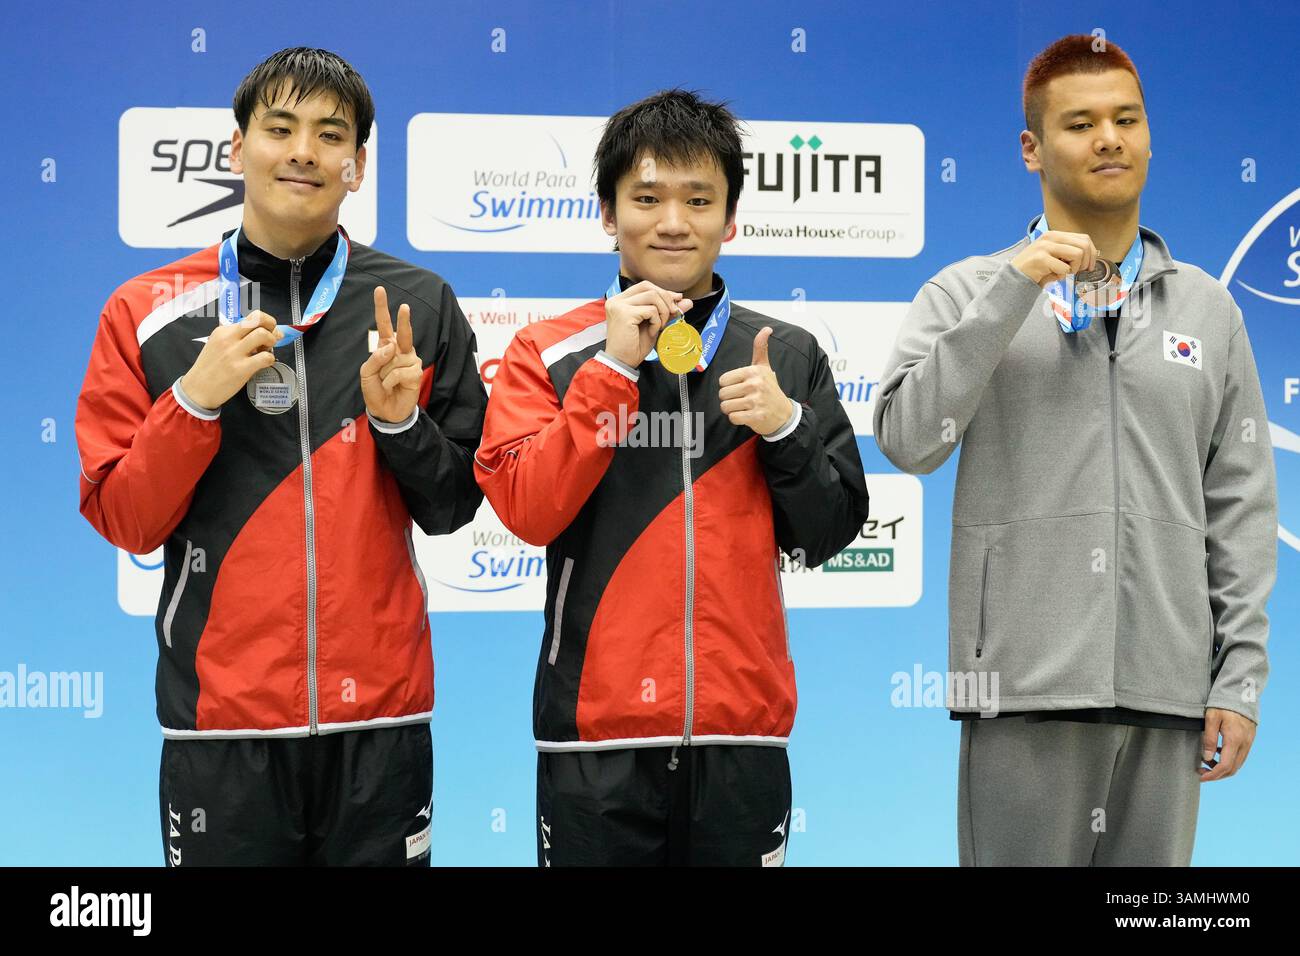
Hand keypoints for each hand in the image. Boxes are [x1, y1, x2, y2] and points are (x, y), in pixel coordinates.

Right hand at [179, 311, 282, 408]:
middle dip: (272, 326)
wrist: (198, 389)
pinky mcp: (241, 369)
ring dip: (271, 341)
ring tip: (267, 351)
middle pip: (258, 319)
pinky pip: (265, 357)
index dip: (265, 322)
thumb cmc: (210, 369)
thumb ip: (237, 338)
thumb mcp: (217, 346)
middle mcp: (228, 338)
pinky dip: (270, 359)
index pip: (251, 317)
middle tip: (273, 338)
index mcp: (223, 331)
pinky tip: (265, 363)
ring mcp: (234, 353)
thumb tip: (262, 334)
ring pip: (263, 334)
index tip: (268, 330)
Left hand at [360, 286, 422, 423]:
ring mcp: (410, 361)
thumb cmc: (375, 390)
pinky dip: (392, 381)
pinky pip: (400, 372)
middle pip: (403, 332)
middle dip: (404, 319)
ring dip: (385, 374)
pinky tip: (394, 387)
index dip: (382, 308)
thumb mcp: (366, 374)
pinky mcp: (416, 372)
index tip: (379, 290)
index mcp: (386, 347)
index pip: (384, 325)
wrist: (386, 411)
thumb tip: (391, 346)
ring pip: (395, 359)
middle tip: (405, 306)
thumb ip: (375, 358)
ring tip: (387, 383)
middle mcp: (400, 350)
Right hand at [604, 280, 692, 367]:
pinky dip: (657, 321)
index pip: (645, 286)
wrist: (622, 363)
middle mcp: (617, 300)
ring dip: (663, 311)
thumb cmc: (634, 346)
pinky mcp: (624, 314)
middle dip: (666, 299)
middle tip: (673, 314)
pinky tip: (652, 332)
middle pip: (649, 287)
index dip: (663, 292)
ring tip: (659, 326)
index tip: (676, 301)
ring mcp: (619, 306)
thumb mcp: (654, 324)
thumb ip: (668, 311)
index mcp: (621, 300)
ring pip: (652, 296)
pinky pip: (651, 310)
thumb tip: (687, 301)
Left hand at [718, 327, 791, 436]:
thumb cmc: (770, 389)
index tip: (740, 388)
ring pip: (725, 407)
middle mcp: (755, 384)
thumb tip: (766, 329)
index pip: (723, 380)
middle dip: (729, 399)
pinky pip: (733, 418)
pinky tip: (747, 415)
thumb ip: (760, 348)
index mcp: (754, 371)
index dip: (728, 386)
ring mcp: (756, 401)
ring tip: (744, 407)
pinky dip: (737, 419)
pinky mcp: (756, 416)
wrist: (784, 414)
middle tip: (742, 399)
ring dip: (732, 409)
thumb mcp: (764, 367)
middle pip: (722, 394)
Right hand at [1010, 230, 1098, 287]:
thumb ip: (1068, 251)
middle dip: (1085, 262)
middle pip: (1084, 245)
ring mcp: (1045, 247)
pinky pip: (1064, 268)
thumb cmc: (1037, 268)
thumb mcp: (1053, 255)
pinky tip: (1052, 275)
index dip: (1091, 253)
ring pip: (1077, 254)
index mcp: (1055, 234)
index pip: (1084, 238)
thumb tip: (1091, 255)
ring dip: (1074, 268)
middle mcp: (1051, 237)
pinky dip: (1062, 276)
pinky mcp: (1041, 259)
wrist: (1014, 277)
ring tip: (1063, 272)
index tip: (1089, 266)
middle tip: (1077, 271)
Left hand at [1199, 707, 1256, 780]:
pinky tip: (1217, 753)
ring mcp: (1248, 742)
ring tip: (1206, 762)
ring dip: (1222, 767)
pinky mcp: (1249, 739)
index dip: (1213, 775)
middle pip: (1232, 769)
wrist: (1241, 693)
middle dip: (1216, 774)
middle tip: (1201, 771)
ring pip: (1237, 764)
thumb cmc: (1223, 704)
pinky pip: (1240, 756)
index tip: (1201, 777)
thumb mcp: (1211, 718)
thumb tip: (1207, 758)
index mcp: (1234, 740)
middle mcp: (1244, 744)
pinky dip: (1229, 760)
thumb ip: (1209, 739)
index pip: (1225, 766)